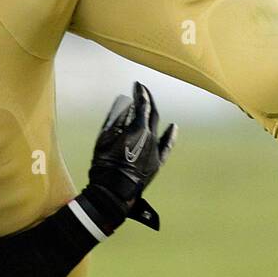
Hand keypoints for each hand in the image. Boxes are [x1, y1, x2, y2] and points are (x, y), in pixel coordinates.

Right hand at [75, 83, 176, 237]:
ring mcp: (156, 150)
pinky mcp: (157, 162)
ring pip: (158, 127)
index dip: (140, 93)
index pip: (142, 104)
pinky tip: (173, 127)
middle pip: (153, 113)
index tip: (137, 85)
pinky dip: (170, 135)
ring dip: (152, 115)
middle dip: (148, 100)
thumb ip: (116, 120)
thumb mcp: (105, 138)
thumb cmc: (105, 164)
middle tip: (142, 92)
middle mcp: (151, 137)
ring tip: (147, 107)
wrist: (113, 191)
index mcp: (139, 129)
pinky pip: (166, 146)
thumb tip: (125, 106)